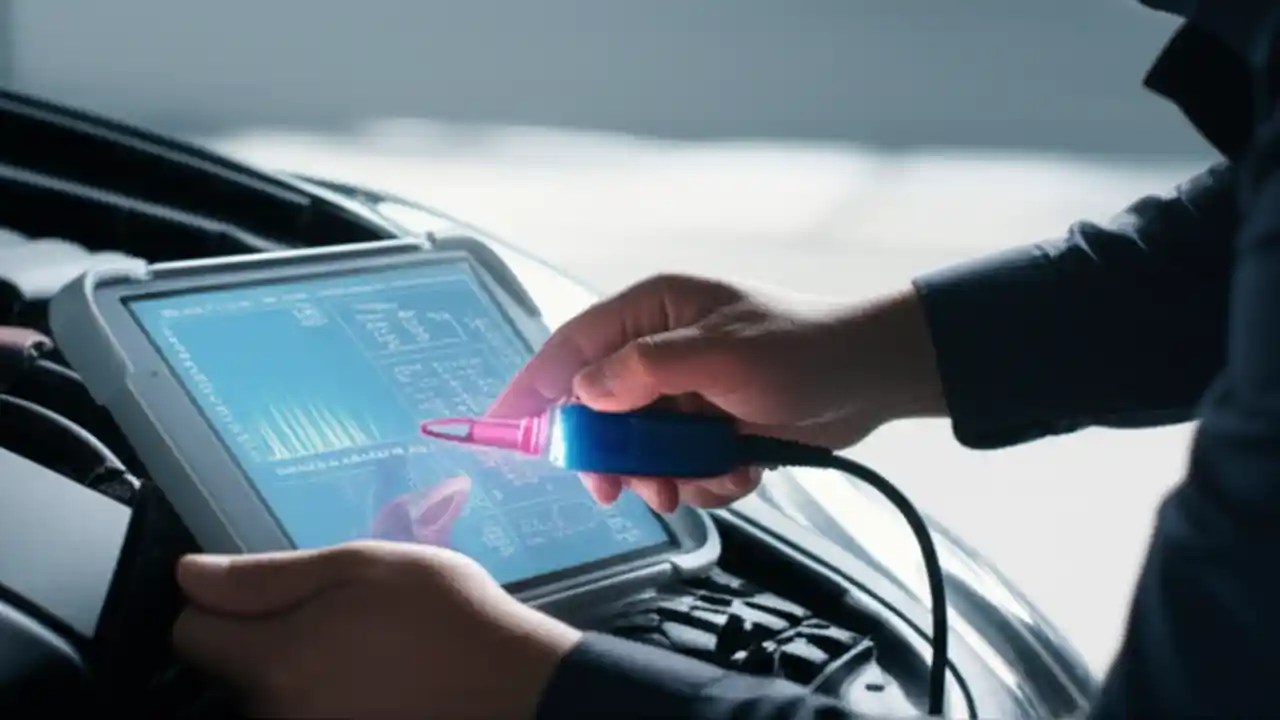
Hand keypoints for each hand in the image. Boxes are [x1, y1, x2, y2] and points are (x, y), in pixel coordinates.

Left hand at [171, 541, 581, 718]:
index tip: (271, 593)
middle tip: (339, 618)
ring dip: (299, 674)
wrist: (516, 688)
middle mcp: (275, 716)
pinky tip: (376, 688)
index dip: (222, 603)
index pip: (190, 632)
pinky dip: (328, 700)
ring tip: (366, 655)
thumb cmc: (446, 615)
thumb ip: (268, 576)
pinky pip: (308, 714)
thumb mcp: (364, 568)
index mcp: (274, 661)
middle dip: (267, 641)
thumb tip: (189, 575)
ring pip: (272, 698)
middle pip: (231, 671)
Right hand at [489, 274, 943, 512]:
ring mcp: (684, 393)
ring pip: (639, 448)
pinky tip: (738, 471)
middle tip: (618, 487)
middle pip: (599, 411)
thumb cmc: (805, 348)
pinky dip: (704, 479)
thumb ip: (647, 370)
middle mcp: (660, 352)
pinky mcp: (709, 429)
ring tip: (695, 482)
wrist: (873, 378)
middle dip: (612, 455)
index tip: (500, 428)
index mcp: (652, 313)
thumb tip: (583, 391)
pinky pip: (680, 466)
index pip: (572, 348)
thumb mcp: (722, 354)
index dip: (532, 388)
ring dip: (663, 474)